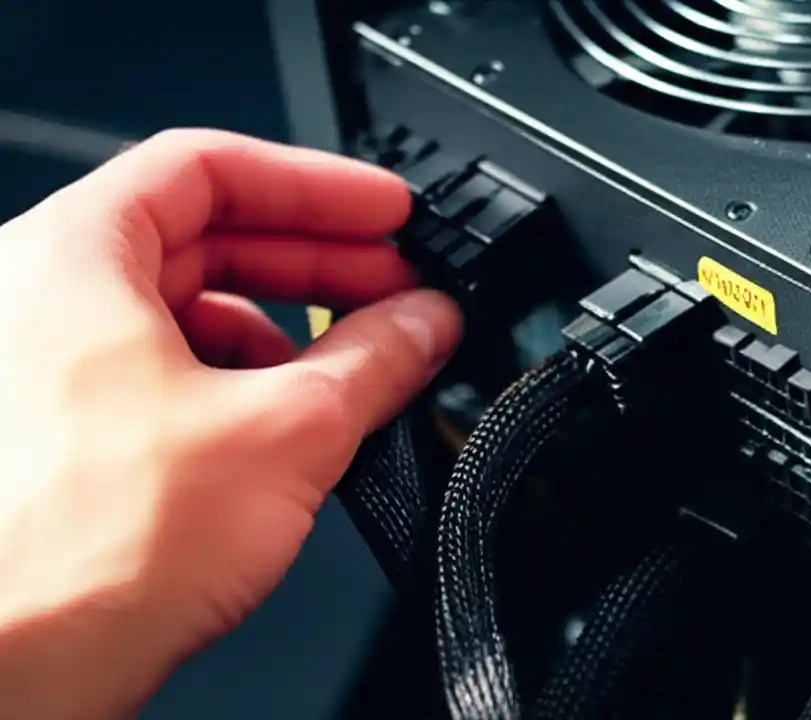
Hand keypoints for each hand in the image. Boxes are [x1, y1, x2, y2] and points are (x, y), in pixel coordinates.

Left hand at [0, 129, 460, 717]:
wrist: (14, 677)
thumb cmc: (85, 553)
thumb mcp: (286, 430)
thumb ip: (376, 357)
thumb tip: (426, 320)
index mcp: (70, 258)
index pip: (208, 167)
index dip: (315, 184)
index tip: (383, 212)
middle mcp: (35, 299)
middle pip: (201, 236)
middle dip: (313, 259)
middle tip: (394, 281)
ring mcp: (39, 368)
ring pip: (183, 309)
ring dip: (284, 327)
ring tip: (360, 360)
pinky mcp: (58, 434)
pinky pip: (160, 369)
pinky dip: (238, 379)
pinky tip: (294, 418)